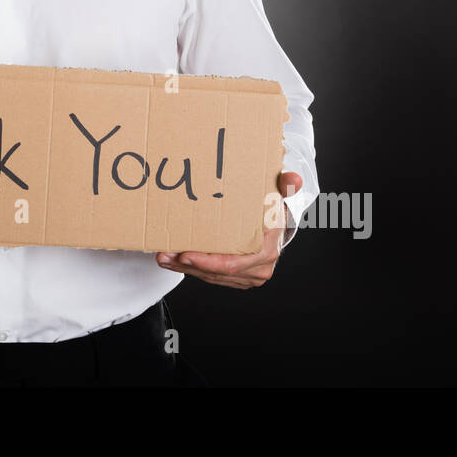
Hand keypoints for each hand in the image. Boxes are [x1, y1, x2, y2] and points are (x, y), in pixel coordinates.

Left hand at [155, 171, 301, 288]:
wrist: (277, 223)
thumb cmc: (273, 208)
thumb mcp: (280, 194)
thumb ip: (287, 185)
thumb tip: (293, 178)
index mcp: (266, 251)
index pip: (233, 264)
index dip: (208, 262)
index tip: (186, 254)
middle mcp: (258, 269)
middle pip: (217, 273)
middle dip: (188, 265)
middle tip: (164, 255)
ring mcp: (247, 276)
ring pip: (210, 277)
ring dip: (184, 269)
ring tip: (163, 257)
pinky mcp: (236, 278)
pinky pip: (210, 276)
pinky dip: (191, 269)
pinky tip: (173, 260)